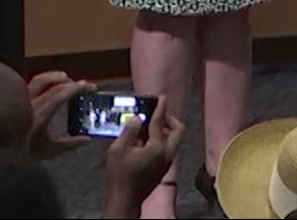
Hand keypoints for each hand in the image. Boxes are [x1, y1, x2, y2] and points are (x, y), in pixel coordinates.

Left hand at [26, 71, 92, 157]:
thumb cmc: (21, 149)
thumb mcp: (47, 151)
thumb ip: (68, 145)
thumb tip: (86, 140)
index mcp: (42, 112)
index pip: (62, 94)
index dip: (77, 88)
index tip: (89, 87)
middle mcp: (32, 101)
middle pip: (53, 84)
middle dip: (71, 82)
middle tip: (82, 84)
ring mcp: (22, 97)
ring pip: (40, 79)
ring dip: (55, 76)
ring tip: (65, 77)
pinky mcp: (14, 97)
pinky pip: (31, 83)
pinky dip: (42, 80)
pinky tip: (45, 84)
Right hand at [105, 99, 184, 217]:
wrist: (125, 199)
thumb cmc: (120, 175)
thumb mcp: (118, 149)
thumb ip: (129, 130)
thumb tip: (138, 118)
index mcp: (157, 148)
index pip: (159, 122)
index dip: (160, 108)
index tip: (162, 97)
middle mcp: (167, 154)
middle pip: (178, 130)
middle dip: (169, 119)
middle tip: (157, 114)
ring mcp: (167, 162)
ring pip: (174, 139)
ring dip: (165, 129)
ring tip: (148, 125)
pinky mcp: (163, 168)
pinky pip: (168, 147)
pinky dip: (162, 139)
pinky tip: (145, 140)